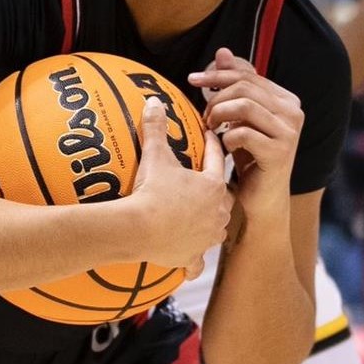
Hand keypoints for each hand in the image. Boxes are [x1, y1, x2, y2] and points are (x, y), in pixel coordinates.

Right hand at [128, 97, 230, 272]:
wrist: (139, 229)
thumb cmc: (152, 192)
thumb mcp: (155, 156)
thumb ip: (156, 128)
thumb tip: (153, 101)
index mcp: (213, 186)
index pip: (218, 161)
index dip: (213, 148)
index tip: (210, 139)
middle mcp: (216, 212)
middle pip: (224, 198)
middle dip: (217, 191)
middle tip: (206, 184)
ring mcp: (206, 237)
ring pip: (215, 228)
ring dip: (209, 223)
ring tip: (201, 219)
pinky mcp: (192, 256)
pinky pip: (198, 262)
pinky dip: (194, 261)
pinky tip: (191, 261)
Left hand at [188, 48, 303, 193]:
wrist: (263, 198)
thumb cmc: (249, 155)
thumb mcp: (240, 118)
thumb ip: (234, 85)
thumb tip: (223, 51)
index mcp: (286, 99)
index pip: (248, 75)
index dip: (218, 74)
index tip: (193, 79)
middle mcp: (293, 112)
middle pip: (245, 87)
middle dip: (216, 97)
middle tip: (203, 115)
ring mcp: (289, 132)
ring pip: (244, 106)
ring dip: (219, 114)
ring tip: (210, 127)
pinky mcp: (280, 152)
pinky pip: (243, 133)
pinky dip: (226, 137)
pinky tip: (223, 145)